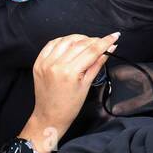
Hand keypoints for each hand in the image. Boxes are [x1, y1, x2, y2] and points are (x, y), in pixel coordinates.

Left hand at [27, 33, 121, 147]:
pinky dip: (63, 41)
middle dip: (94, 40)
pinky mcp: (39, 62)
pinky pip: (51, 44)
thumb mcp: (87, 85)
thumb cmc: (69, 106)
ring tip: (87, 43)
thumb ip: (97, 64)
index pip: (92, 50)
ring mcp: (46, 63)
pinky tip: (71, 43)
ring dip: (79, 38)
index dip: (105, 42)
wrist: (49, 116)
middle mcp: (56, 65)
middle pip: (80, 43)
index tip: (114, 36)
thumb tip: (109, 50)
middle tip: (103, 42)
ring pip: (66, 40)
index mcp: (70, 72)